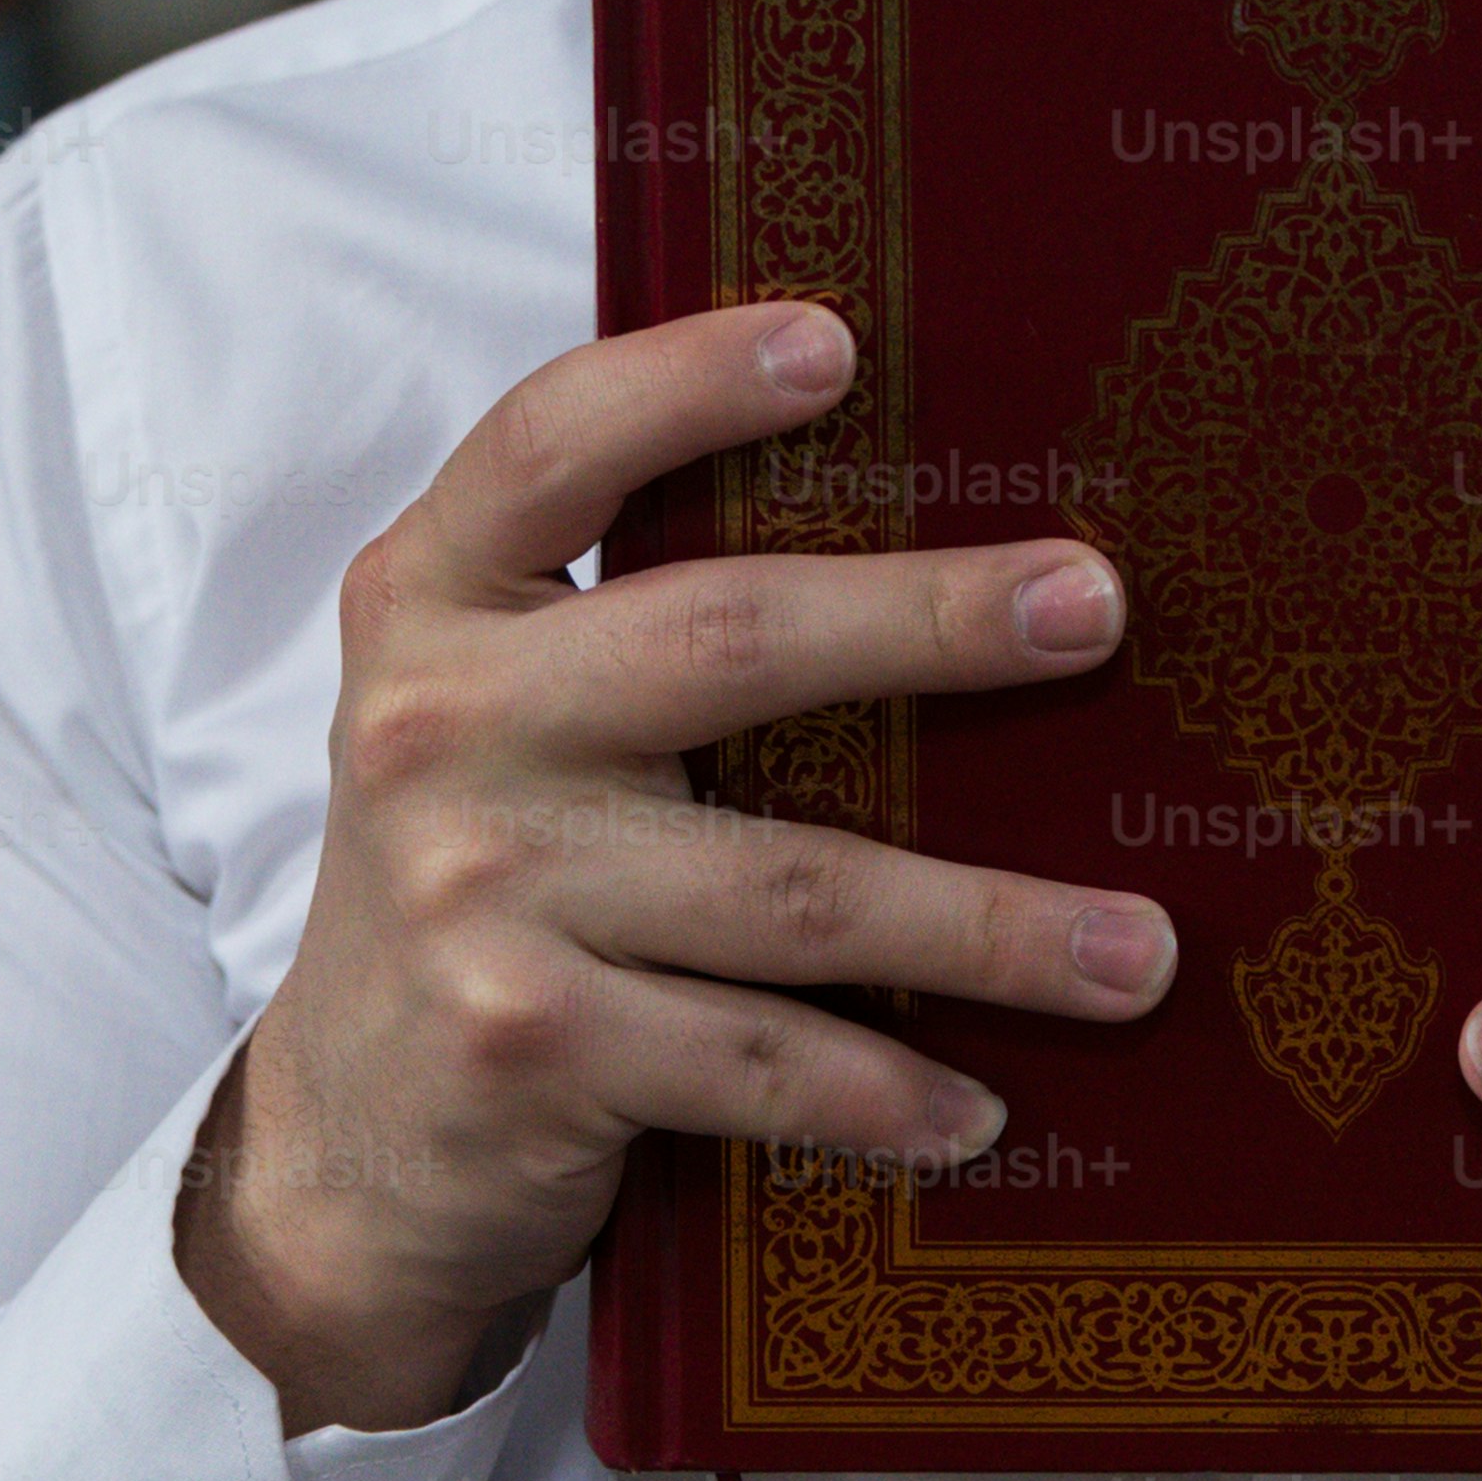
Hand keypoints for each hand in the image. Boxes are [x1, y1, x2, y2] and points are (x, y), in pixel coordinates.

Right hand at [173, 299, 1180, 1432]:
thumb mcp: (501, 711)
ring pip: (791, 884)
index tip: (839, 342)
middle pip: (725, 640)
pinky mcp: (527, 1045)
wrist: (342, 1137)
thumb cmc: (482, 873)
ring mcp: (478, 888)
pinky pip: (756, 1057)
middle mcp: (441, 724)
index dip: (688, 381)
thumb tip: (937, 541)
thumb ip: (632, 614)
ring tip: (1139, 949)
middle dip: (930, 618)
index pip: (553, 444)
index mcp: (434, 597)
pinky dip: (884, 1090)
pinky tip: (983, 1110)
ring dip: (988, 923)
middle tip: (1094, 607)